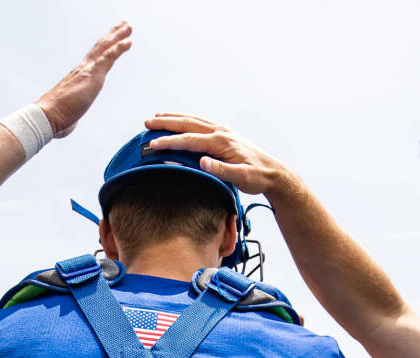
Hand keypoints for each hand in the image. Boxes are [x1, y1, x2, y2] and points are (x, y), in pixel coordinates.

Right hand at [36, 21, 132, 137]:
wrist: (48, 116)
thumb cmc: (56, 118)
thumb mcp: (69, 114)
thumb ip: (73, 113)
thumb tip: (70, 121)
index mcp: (78, 77)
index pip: (94, 59)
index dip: (104, 49)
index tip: (113, 40)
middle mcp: (82, 69)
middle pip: (100, 47)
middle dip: (113, 35)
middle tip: (124, 25)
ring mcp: (87, 70)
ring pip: (105, 47)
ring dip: (118, 35)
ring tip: (128, 26)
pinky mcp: (92, 74)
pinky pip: (108, 56)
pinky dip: (118, 47)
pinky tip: (128, 41)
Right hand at [143, 113, 298, 196]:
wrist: (273, 172)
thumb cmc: (256, 177)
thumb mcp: (240, 177)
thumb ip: (221, 169)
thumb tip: (203, 162)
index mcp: (221, 142)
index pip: (190, 140)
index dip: (170, 142)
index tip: (152, 144)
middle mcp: (221, 132)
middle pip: (188, 124)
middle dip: (166, 123)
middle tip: (147, 122)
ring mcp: (223, 131)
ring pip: (194, 120)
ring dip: (174, 117)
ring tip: (157, 117)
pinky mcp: (225, 133)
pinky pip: (201, 122)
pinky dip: (187, 119)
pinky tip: (180, 120)